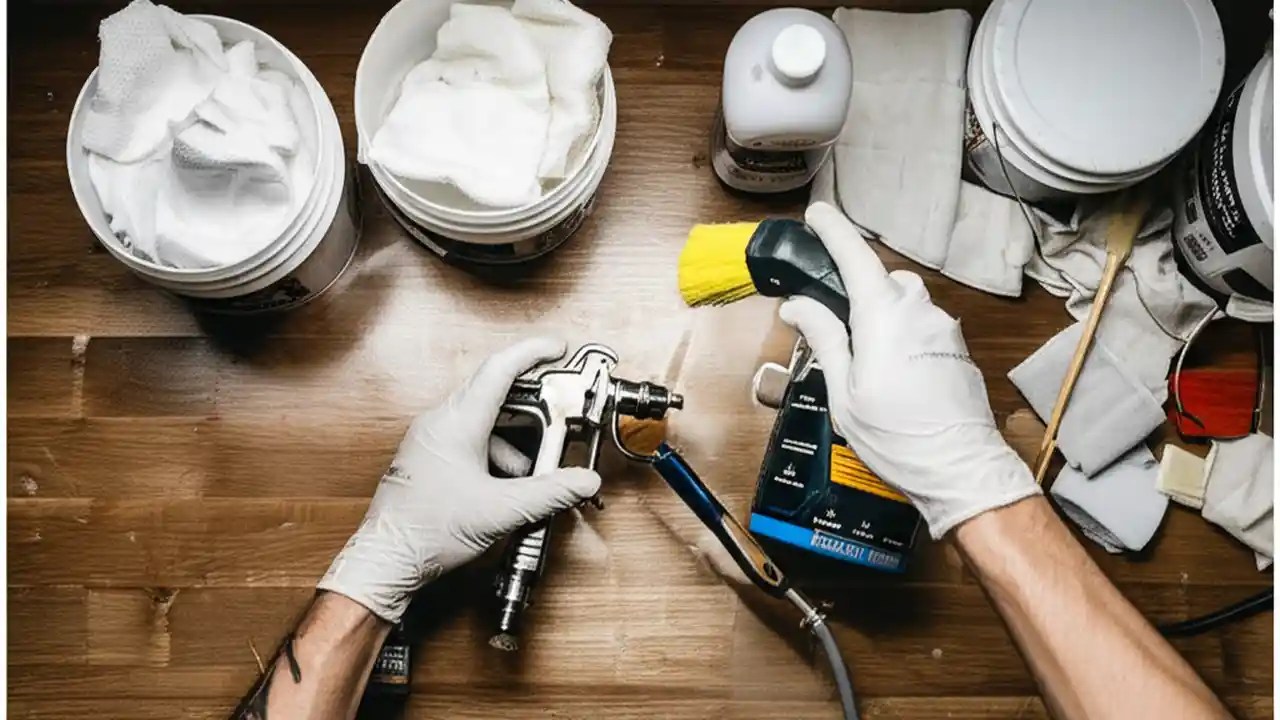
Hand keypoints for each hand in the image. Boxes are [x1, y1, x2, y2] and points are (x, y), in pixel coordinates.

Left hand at [318, 338, 601, 622]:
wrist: (386, 560)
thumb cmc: (427, 531)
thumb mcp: (501, 510)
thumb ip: (550, 493)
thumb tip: (583, 480)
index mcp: (456, 423)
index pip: (499, 370)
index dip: (533, 353)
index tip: (557, 348)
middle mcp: (440, 422)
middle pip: (495, 394)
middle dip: (533, 405)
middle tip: (560, 413)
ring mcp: (431, 439)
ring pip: (485, 422)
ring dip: (515, 441)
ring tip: (534, 472)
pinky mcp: (430, 457)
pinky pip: (470, 441)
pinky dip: (496, 455)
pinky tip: (507, 486)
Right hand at [779, 202, 1038, 538]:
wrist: (961, 470)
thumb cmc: (898, 438)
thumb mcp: (844, 392)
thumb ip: (824, 339)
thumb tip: (798, 306)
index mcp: (884, 316)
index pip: (855, 256)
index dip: (833, 230)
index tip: (816, 215)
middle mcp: (919, 311)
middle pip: (881, 280)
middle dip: (855, 290)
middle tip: (832, 319)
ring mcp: (943, 328)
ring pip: (904, 304)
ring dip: (881, 317)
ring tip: (863, 360)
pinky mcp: (956, 348)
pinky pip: (922, 326)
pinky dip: (902, 336)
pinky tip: (893, 374)